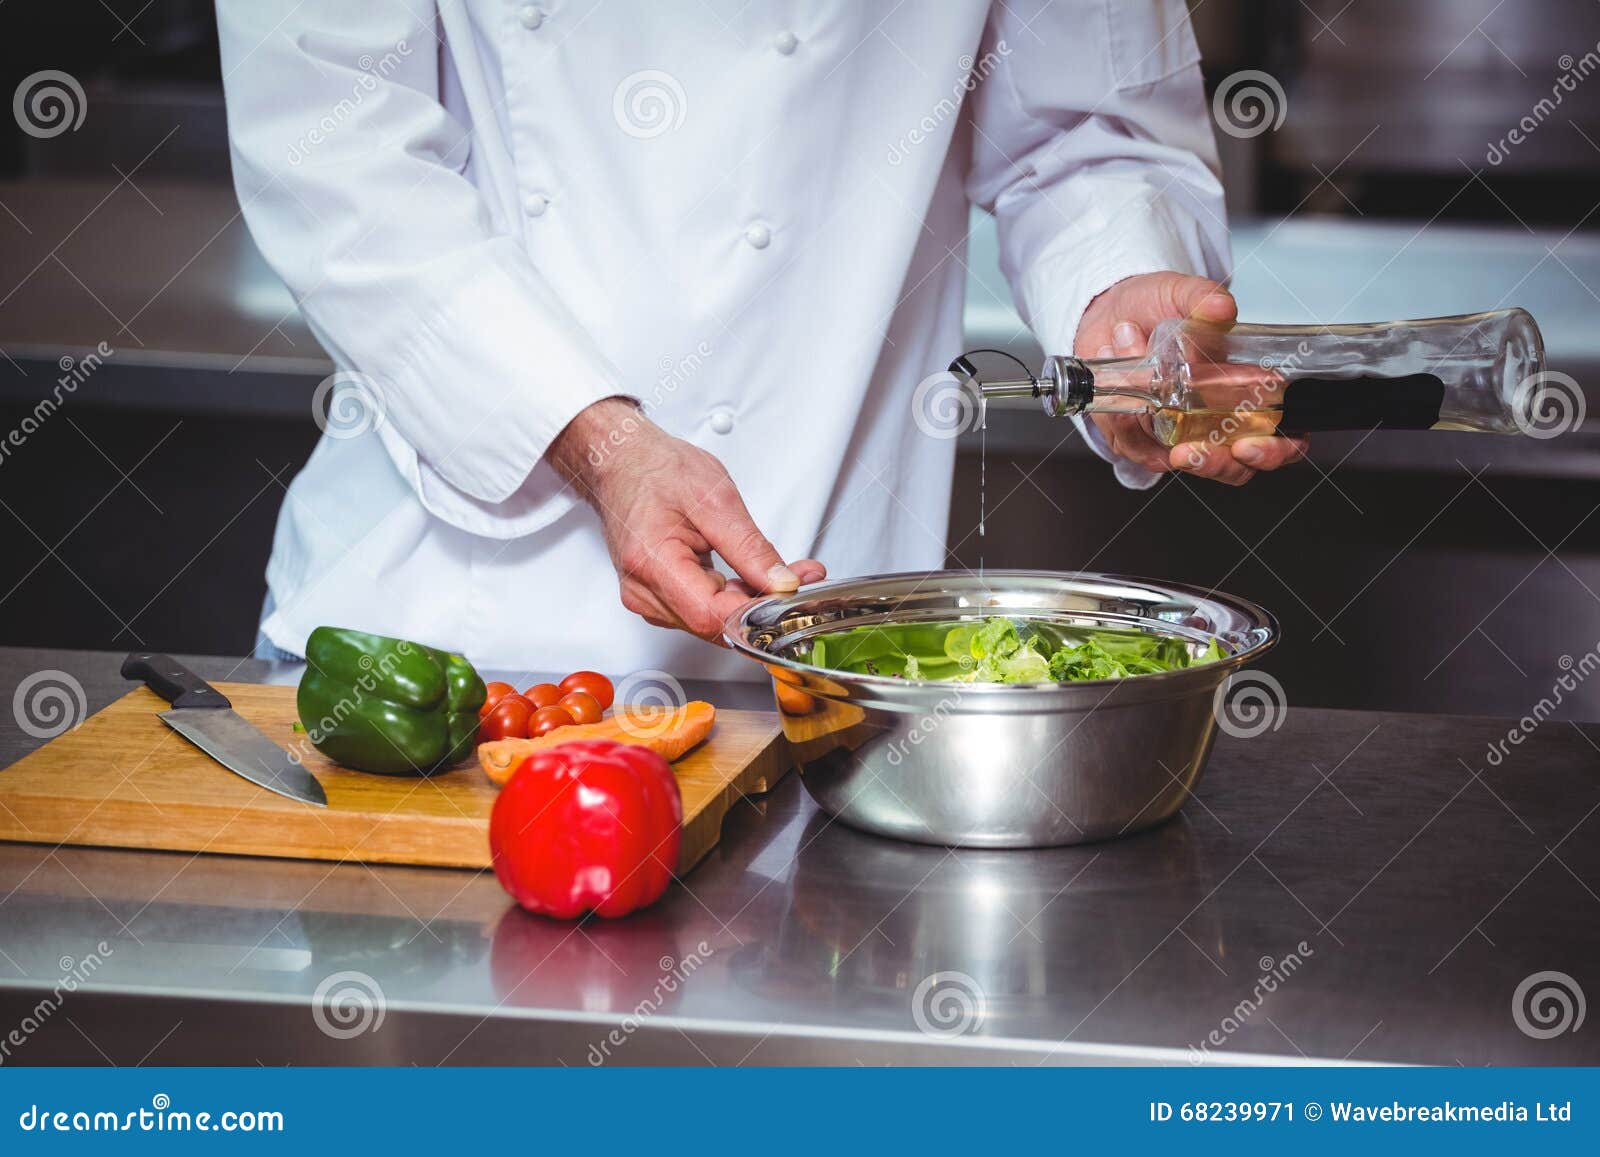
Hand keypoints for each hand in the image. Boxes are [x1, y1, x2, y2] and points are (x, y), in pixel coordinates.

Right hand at [550, 398, 824, 640]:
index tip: (791, 595)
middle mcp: (644, 591)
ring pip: (709, 622)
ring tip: (771, 572)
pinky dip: (728, 599)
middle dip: (760, 605)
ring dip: (746, 603)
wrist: (623, 463)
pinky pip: (699, 612)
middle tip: (796, 577)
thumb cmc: (657, 472)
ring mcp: (647, 598)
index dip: (757, 612)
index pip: (711, 615)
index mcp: (653, 563)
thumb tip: (781, 583)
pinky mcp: (655, 598)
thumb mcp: (716, 499)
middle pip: (713, 624)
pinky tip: (744, 579)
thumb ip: (751, 548)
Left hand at [1076, 272, 1306, 485]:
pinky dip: (1121, 415)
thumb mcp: (1181, 294)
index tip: (1248, 446)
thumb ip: (1202, 299)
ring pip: (1174, 460)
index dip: (1273, 452)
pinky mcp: (1138, 438)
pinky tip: (1120, 373)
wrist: (1112, 312)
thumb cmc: (1158, 309)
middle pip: (1232, 469)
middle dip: (1212, 465)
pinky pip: (1131, 445)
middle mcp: (1218, 423)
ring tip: (1135, 354)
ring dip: (1148, 417)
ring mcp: (1178, 436)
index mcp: (1250, 393)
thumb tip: (1221, 308)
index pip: (1281, 442)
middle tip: (1188, 451)